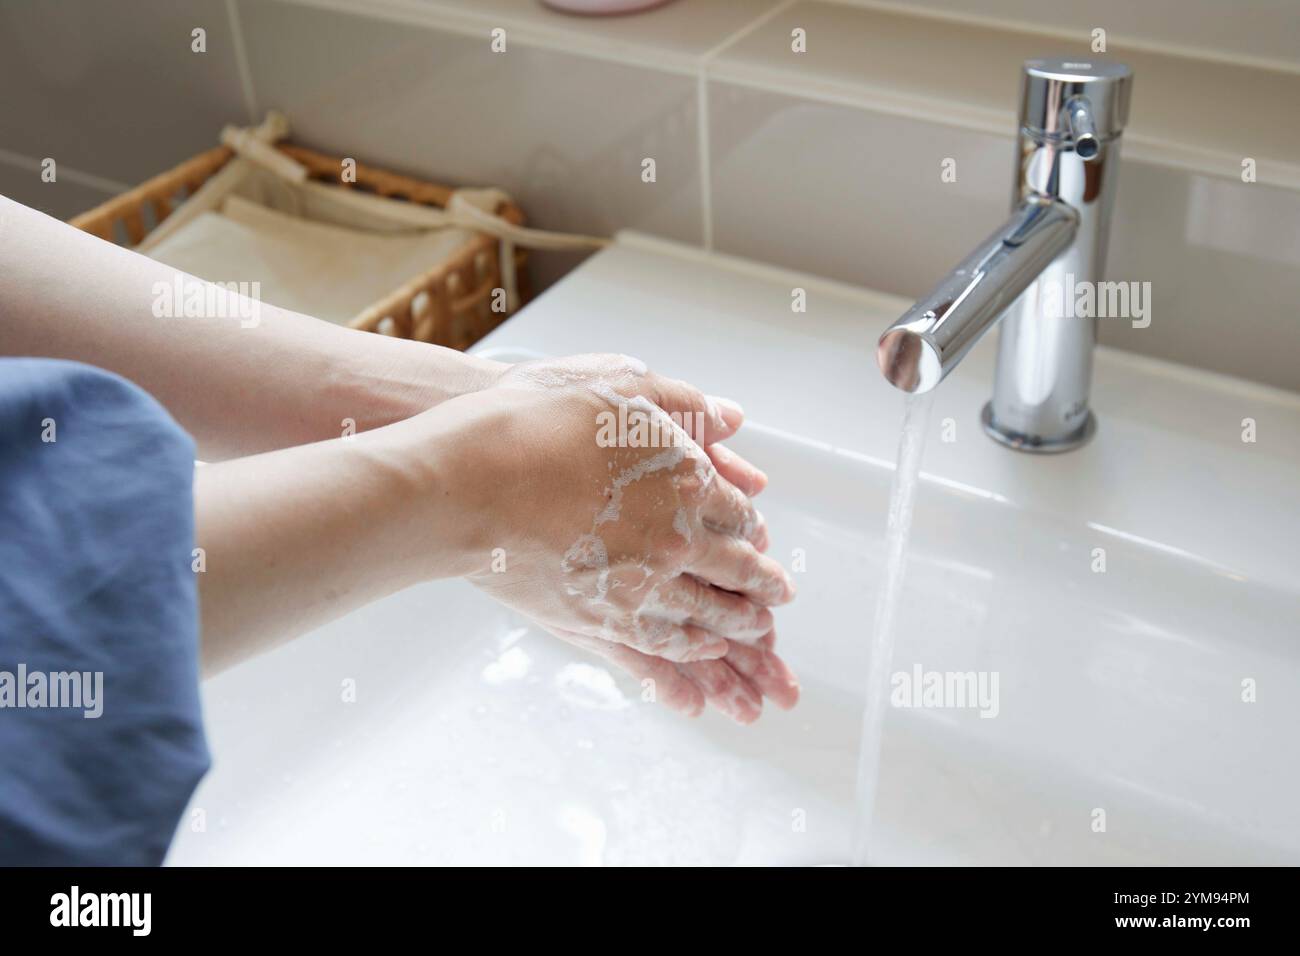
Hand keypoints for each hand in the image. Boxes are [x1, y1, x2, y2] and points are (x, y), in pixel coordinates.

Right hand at [442, 353, 798, 721]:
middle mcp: (676, 537)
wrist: (472, 479)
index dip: (752, 529)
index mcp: (687, 478)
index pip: (739, 513)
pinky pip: (663, 642)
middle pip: (736, 571)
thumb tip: (729, 418)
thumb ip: (682, 403)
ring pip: (707, 615)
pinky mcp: (602, 617)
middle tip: (779, 598)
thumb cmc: (536, 422)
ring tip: (755, 633)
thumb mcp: (618, 386)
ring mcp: (641, 583)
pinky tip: (699, 649)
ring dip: (738, 626)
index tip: (761, 539)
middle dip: (763, 586)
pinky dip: (691, 650)